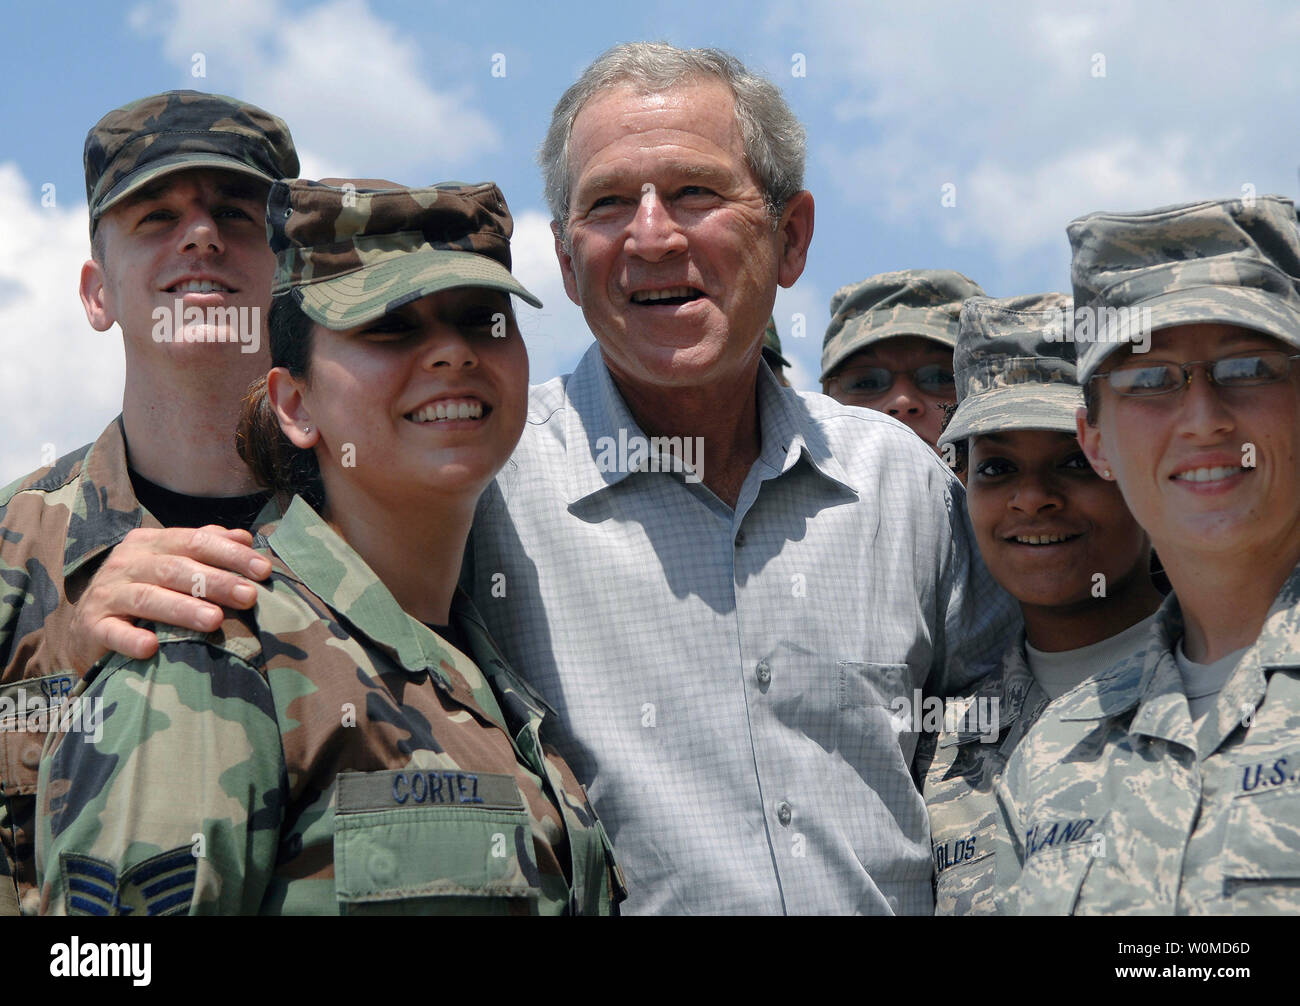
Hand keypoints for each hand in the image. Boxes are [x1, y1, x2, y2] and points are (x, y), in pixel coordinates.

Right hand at [69, 525, 271, 670]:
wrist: (89, 624)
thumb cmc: (144, 590)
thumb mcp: (172, 562)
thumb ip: (206, 547)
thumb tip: (244, 538)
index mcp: (151, 543)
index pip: (196, 542)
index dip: (231, 555)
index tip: (264, 571)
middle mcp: (127, 563)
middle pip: (176, 569)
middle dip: (215, 582)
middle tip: (248, 597)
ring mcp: (107, 594)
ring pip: (148, 598)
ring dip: (182, 609)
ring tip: (214, 621)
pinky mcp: (93, 626)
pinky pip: (112, 632)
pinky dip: (131, 639)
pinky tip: (151, 647)